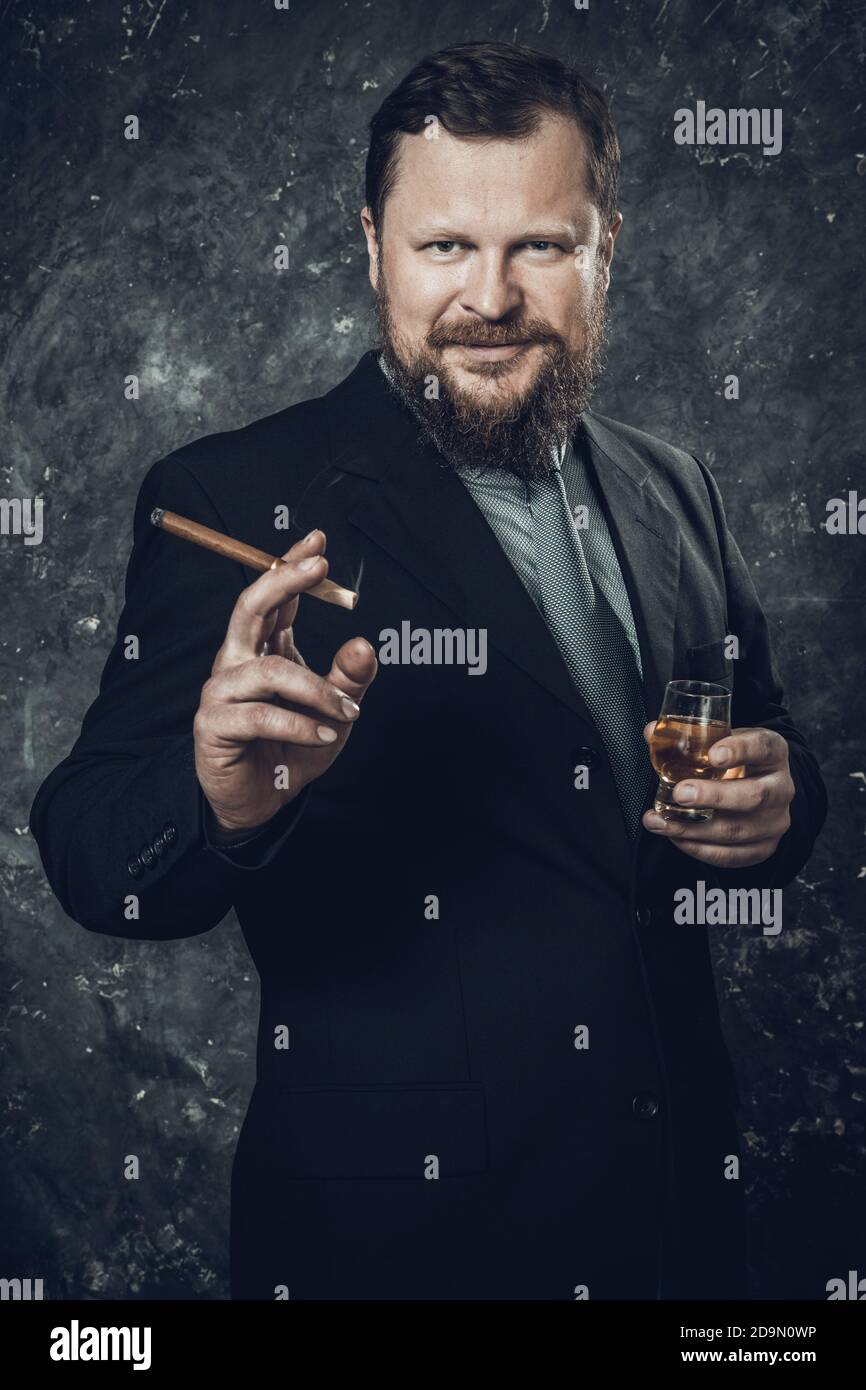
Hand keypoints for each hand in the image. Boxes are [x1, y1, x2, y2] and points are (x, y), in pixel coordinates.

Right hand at [194, 528, 376, 835]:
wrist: (260, 802)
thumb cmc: (293, 750)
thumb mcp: (335, 712)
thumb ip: (349, 679)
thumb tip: (363, 643)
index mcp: (263, 650)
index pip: (274, 599)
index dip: (292, 567)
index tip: (318, 541)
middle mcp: (237, 662)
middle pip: (251, 608)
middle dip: (283, 579)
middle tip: (318, 565)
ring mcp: (221, 692)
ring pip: (270, 672)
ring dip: (316, 690)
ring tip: (348, 713)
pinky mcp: (214, 726)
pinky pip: (260, 715)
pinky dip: (300, 724)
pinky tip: (324, 735)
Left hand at [642, 723, 794, 866]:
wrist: (759, 789)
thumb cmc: (735, 764)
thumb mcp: (720, 742)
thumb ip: (687, 737)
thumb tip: (651, 732)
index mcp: (773, 754)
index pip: (764, 748)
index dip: (740, 750)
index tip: (714, 754)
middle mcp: (781, 788)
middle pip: (754, 796)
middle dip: (713, 796)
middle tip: (680, 793)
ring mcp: (775, 822)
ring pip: (737, 830)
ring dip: (693, 828)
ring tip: (661, 821)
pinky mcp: (763, 847)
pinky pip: (730, 855)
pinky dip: (699, 848)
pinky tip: (676, 837)